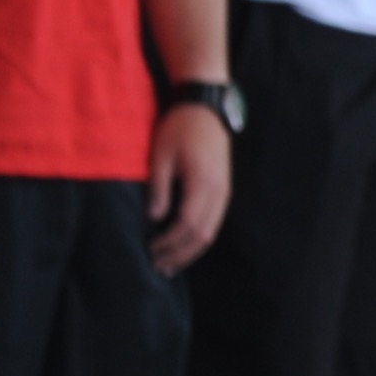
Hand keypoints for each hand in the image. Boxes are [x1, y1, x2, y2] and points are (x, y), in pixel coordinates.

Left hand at [146, 104, 230, 272]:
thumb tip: (155, 217)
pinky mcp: (224, 188)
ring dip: (191, 250)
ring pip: (212, 230)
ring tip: (172, 263)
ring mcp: (225, 190)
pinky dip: (200, 237)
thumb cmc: (179, 128)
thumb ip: (159, 187)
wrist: (205, 108)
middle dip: (181, 254)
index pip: (188, 224)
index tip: (150, 251)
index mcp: (202, 181)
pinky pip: (215, 220)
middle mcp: (219, 190)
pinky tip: (185, 243)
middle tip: (159, 267)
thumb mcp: (161, 155)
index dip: (169, 242)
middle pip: (203, 234)